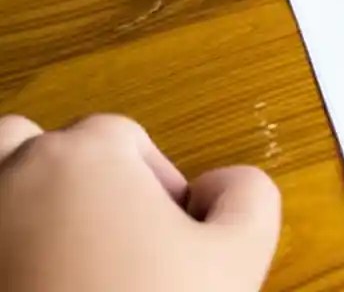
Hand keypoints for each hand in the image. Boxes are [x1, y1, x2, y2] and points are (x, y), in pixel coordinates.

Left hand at [0, 114, 279, 291]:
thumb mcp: (238, 257)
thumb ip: (250, 196)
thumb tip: (225, 184)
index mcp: (85, 156)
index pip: (124, 135)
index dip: (156, 181)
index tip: (169, 233)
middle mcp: (13, 176)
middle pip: (34, 143)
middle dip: (70, 175)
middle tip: (106, 230)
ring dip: (19, 200)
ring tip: (57, 250)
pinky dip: (4, 250)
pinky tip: (33, 282)